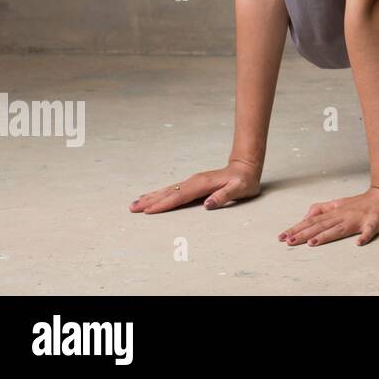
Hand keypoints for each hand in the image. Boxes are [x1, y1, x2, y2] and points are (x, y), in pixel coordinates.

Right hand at [128, 159, 262, 213]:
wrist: (246, 167)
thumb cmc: (244, 181)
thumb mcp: (239, 189)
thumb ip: (224, 196)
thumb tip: (208, 205)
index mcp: (203, 184)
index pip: (180, 196)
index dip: (164, 204)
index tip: (149, 211)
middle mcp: (194, 181)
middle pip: (168, 192)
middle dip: (150, 200)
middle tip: (132, 208)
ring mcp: (192, 181)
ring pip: (168, 190)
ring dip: (151, 197)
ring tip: (135, 203)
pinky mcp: (192, 184)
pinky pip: (172, 189)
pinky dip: (159, 194)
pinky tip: (151, 197)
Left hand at [279, 186, 378, 246]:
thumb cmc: (365, 203)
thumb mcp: (340, 204)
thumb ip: (322, 209)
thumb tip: (305, 217)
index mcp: (336, 211)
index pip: (313, 220)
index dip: (297, 228)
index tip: (283, 237)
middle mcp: (345, 214)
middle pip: (322, 225)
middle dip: (304, 233)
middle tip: (289, 241)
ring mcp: (360, 218)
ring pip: (341, 228)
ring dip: (326, 235)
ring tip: (312, 242)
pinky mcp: (376, 222)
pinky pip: (370, 230)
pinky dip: (365, 236)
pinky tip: (359, 243)